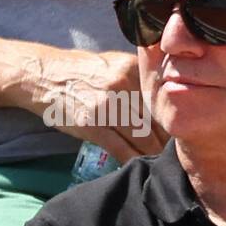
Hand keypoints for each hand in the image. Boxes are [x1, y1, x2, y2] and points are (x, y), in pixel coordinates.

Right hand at [24, 47, 167, 162]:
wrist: (41, 75)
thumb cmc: (82, 71)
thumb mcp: (114, 62)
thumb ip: (141, 77)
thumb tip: (169, 98)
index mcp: (132, 69)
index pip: (163, 100)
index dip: (175, 119)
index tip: (184, 131)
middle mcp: (122, 86)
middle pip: (156, 120)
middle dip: (167, 139)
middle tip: (179, 152)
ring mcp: (106, 107)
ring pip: (142, 138)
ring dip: (153, 153)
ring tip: (161, 161)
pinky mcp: (91, 126)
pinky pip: (121, 149)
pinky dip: (133, 159)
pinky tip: (140, 163)